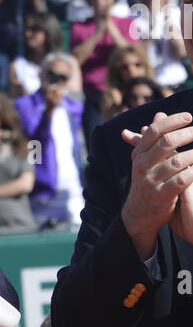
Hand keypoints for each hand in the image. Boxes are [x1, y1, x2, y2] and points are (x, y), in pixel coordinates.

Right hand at [120, 111, 192, 256]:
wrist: (139, 213)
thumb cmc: (147, 181)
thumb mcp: (144, 158)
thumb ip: (152, 137)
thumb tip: (159, 114)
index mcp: (138, 154)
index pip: (155, 130)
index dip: (172, 121)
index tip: (189, 117)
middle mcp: (142, 166)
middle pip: (167, 142)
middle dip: (188, 134)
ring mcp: (151, 181)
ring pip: (177, 161)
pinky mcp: (161, 196)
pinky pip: (182, 180)